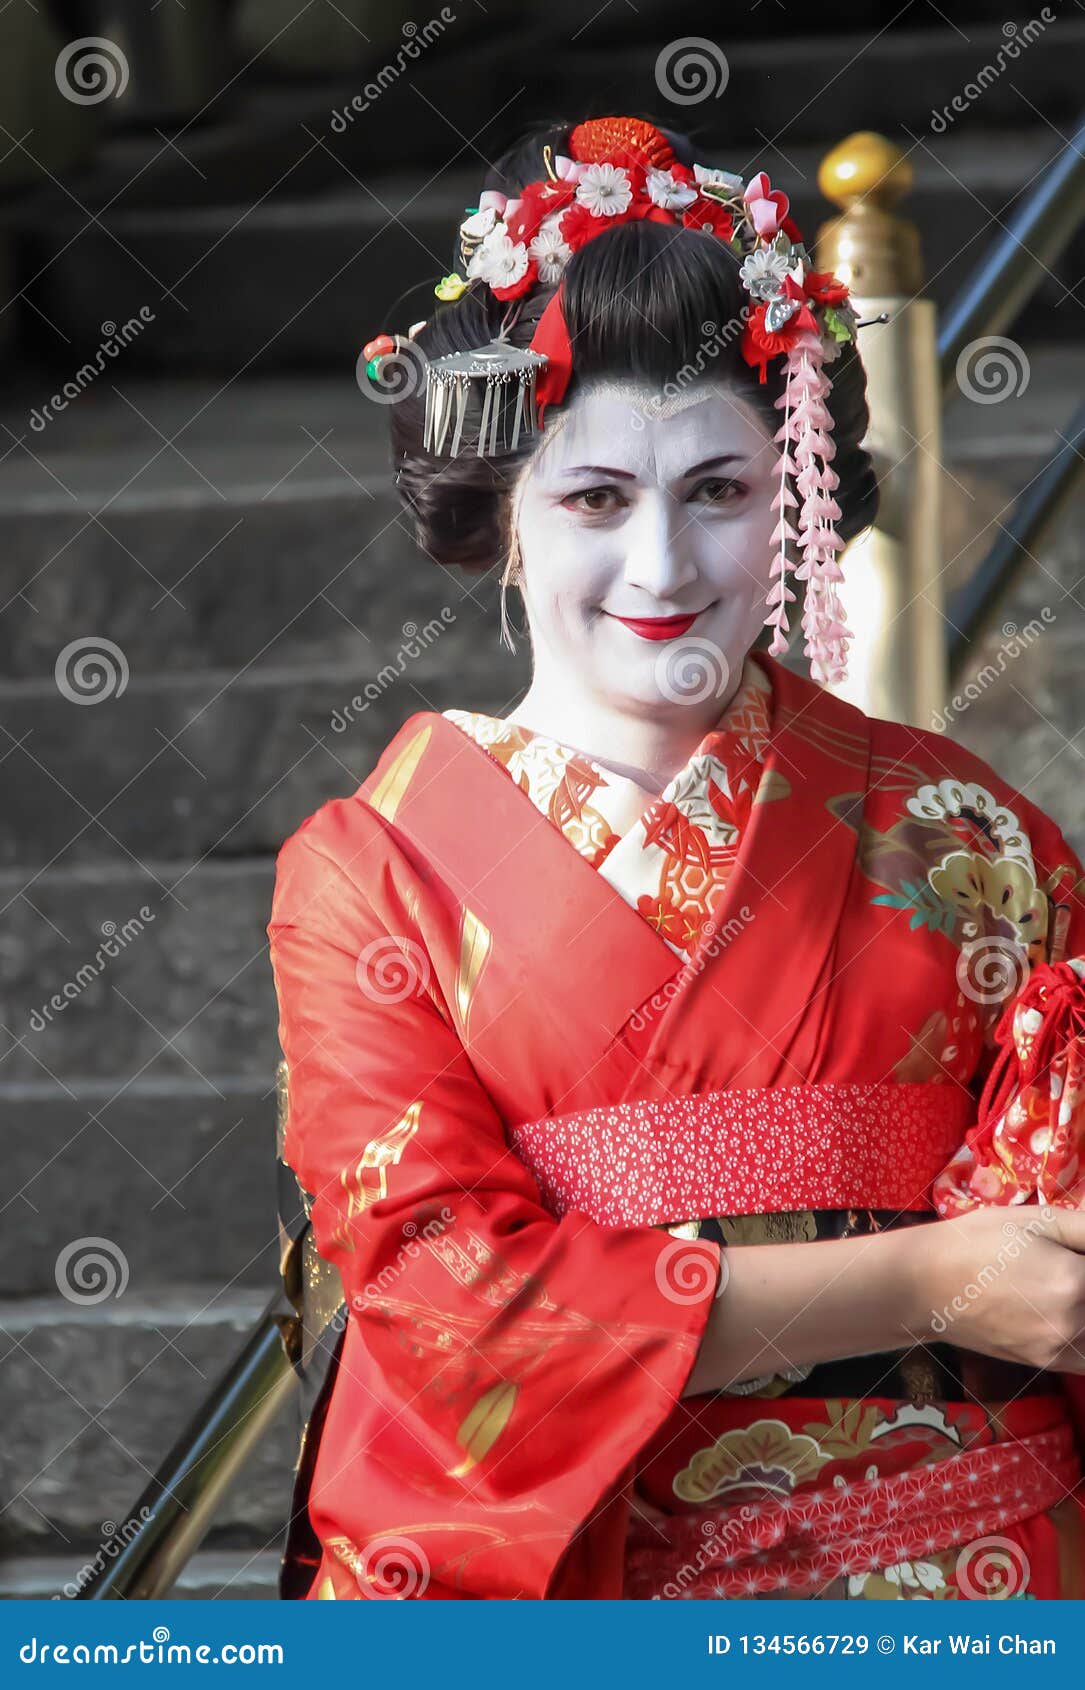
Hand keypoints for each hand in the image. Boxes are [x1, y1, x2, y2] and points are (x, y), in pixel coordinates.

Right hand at [917, 1206, 1084, 1372]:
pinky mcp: (1047, 1363)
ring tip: (1066, 1288)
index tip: (1078, 1254)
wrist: (925, 1285)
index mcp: (1072, 1278)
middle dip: (1084, 1279)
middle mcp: (1073, 1320)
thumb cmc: (975, 1241)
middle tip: (1071, 1267)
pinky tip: (1071, 1316)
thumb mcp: (1032, 1219)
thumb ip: (1084, 1227)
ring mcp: (1059, 1347)